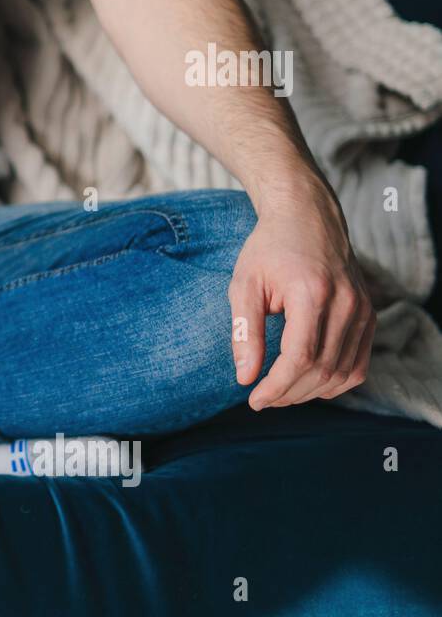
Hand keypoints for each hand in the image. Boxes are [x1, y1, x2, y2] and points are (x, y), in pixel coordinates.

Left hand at [229, 183, 374, 408]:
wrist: (307, 217)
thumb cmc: (269, 249)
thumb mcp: (245, 284)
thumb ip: (245, 332)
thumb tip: (245, 377)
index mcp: (312, 293)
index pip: (299, 358)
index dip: (277, 386)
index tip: (253, 399)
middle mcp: (346, 303)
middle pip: (322, 369)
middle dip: (290, 393)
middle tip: (263, 398)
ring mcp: (364, 309)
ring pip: (343, 372)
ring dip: (310, 392)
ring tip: (280, 392)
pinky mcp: (370, 314)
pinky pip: (359, 363)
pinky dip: (335, 381)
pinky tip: (308, 383)